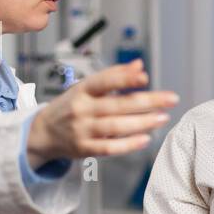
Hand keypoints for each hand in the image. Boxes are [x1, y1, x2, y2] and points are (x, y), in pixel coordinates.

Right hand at [27, 59, 177, 166]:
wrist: (43, 133)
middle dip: (148, 102)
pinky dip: (128, 144)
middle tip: (170, 99)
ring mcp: (82, 130)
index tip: (145, 77)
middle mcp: (81, 108)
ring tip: (163, 118)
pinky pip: (109, 147)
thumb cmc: (71, 106)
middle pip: (118, 105)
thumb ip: (114, 76)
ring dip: (143, 122)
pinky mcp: (84, 148)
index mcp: (82, 89)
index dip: (124, 78)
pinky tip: (145, 139)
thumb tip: (139, 65)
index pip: (104, 81)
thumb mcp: (86, 87)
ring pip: (116, 126)